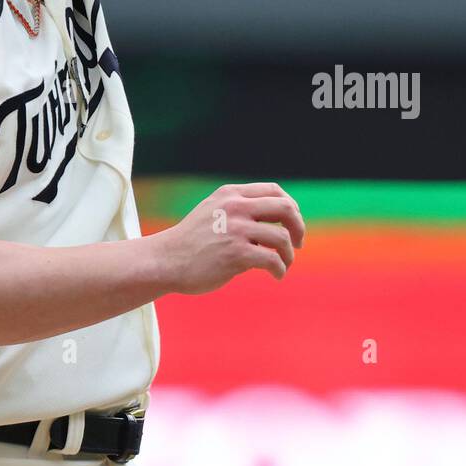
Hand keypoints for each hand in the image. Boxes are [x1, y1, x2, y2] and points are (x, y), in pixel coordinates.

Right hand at [157, 182, 305, 292]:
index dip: (290, 206)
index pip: (274, 190)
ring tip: (284, 264)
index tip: (291, 224)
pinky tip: (276, 275)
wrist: (167, 260)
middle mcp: (235, 207)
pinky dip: (280, 269)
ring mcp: (236, 229)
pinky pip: (272, 260)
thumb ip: (239, 209)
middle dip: (298, 226)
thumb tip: (275, 223)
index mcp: (231, 194)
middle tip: (298, 243)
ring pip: (282, 237)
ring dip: (289, 254)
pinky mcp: (236, 254)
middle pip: (285, 208)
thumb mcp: (214, 210)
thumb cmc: (193, 241)